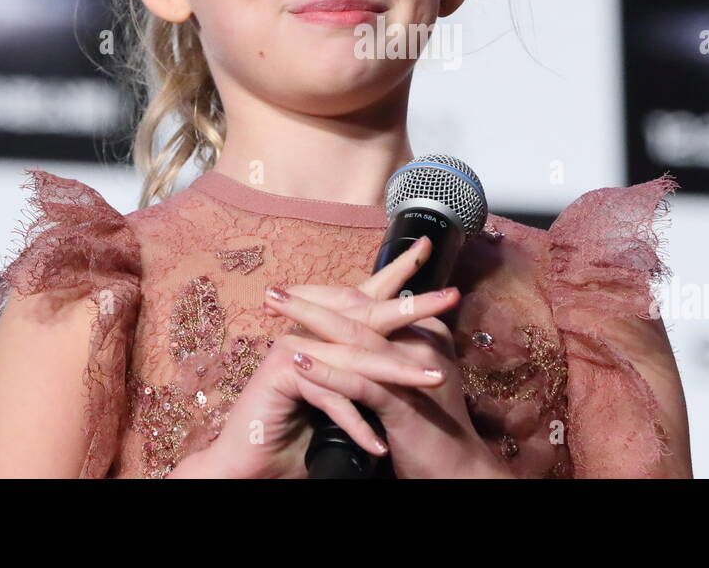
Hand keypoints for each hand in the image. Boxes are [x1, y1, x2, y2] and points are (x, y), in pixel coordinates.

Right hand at [167, 236, 454, 477]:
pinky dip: (357, 424)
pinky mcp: (282, 373)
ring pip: (356, 357)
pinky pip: (331, 395)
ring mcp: (295, 346)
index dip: (399, 270)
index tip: (430, 245)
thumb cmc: (303, 432)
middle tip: (449, 297)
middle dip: (412, 305)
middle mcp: (312, 329)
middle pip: (368, 313)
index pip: (368, 295)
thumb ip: (371, 372)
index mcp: (328, 329)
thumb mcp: (350, 397)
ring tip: (435, 381)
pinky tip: (380, 445)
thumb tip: (420, 355)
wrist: (258, 464)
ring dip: (398, 374)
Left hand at [263, 237, 511, 478]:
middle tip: (273, 292)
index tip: (290, 290)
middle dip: (313, 300)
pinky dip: (327, 371)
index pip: (371, 302)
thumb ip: (390, 351)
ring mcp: (414, 369)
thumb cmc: (429, 425)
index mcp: (425, 332)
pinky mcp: (404, 403)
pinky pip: (360, 383)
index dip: (328, 295)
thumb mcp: (411, 377)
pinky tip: (298, 362)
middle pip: (362, 311)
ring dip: (311, 322)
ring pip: (357, 338)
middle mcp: (423, 342)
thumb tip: (354, 331)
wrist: (456, 471)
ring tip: (276, 313)